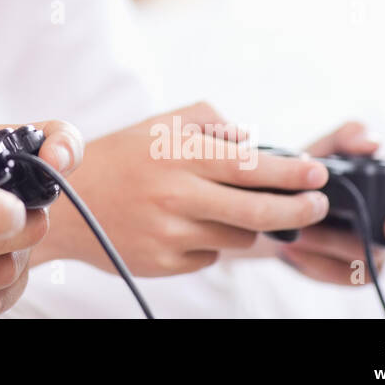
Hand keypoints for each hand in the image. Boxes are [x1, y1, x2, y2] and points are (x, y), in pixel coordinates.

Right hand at [36, 101, 331, 276]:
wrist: (67, 203)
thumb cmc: (118, 157)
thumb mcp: (158, 124)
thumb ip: (208, 121)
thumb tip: (251, 138)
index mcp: (178, 155)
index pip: (249, 165)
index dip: (290, 171)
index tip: (317, 174)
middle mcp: (176, 194)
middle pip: (257, 210)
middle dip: (298, 209)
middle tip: (317, 205)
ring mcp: (170, 233)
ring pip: (238, 236)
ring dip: (248, 223)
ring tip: (233, 208)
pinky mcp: (164, 262)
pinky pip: (210, 255)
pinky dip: (211, 242)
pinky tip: (189, 225)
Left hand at [274, 121, 384, 285]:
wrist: (272, 212)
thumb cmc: (304, 177)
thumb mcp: (319, 152)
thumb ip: (345, 138)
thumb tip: (373, 143)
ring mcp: (381, 247)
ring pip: (371, 249)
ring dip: (332, 239)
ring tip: (300, 230)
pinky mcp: (360, 273)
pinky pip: (348, 272)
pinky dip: (317, 260)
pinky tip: (296, 248)